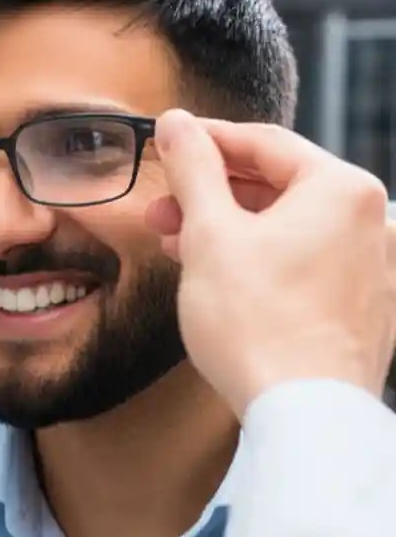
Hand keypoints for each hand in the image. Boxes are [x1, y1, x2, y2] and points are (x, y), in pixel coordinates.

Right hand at [145, 109, 394, 416]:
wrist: (302, 413)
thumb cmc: (256, 322)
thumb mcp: (209, 233)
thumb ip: (193, 169)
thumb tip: (177, 123)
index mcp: (342, 189)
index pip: (264, 143)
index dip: (205, 140)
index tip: (166, 142)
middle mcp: (373, 220)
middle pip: (279, 186)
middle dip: (213, 195)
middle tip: (162, 210)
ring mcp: (376, 267)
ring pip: (291, 228)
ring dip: (231, 231)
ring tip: (179, 248)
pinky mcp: (367, 308)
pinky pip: (308, 264)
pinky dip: (263, 261)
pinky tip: (220, 279)